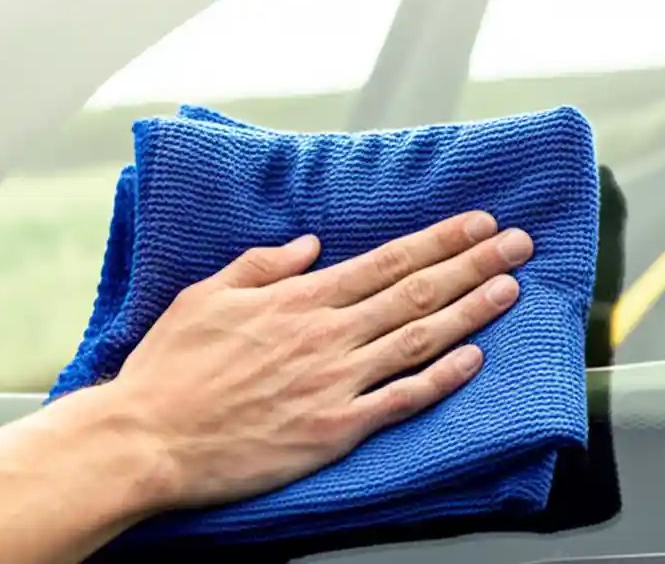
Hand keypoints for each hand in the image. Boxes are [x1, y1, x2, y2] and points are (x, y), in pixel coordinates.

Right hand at [101, 211, 533, 509]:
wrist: (146, 440)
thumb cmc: (170, 370)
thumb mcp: (206, 296)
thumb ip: (263, 265)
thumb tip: (310, 245)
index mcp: (299, 298)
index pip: (388, 259)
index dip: (440, 240)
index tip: (478, 224)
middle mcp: (328, 334)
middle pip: (417, 291)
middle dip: (474, 263)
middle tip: (517, 244)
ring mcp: (336, 382)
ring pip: (421, 338)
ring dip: (472, 310)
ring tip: (511, 289)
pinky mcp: (336, 430)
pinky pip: (403, 399)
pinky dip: (443, 378)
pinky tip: (475, 359)